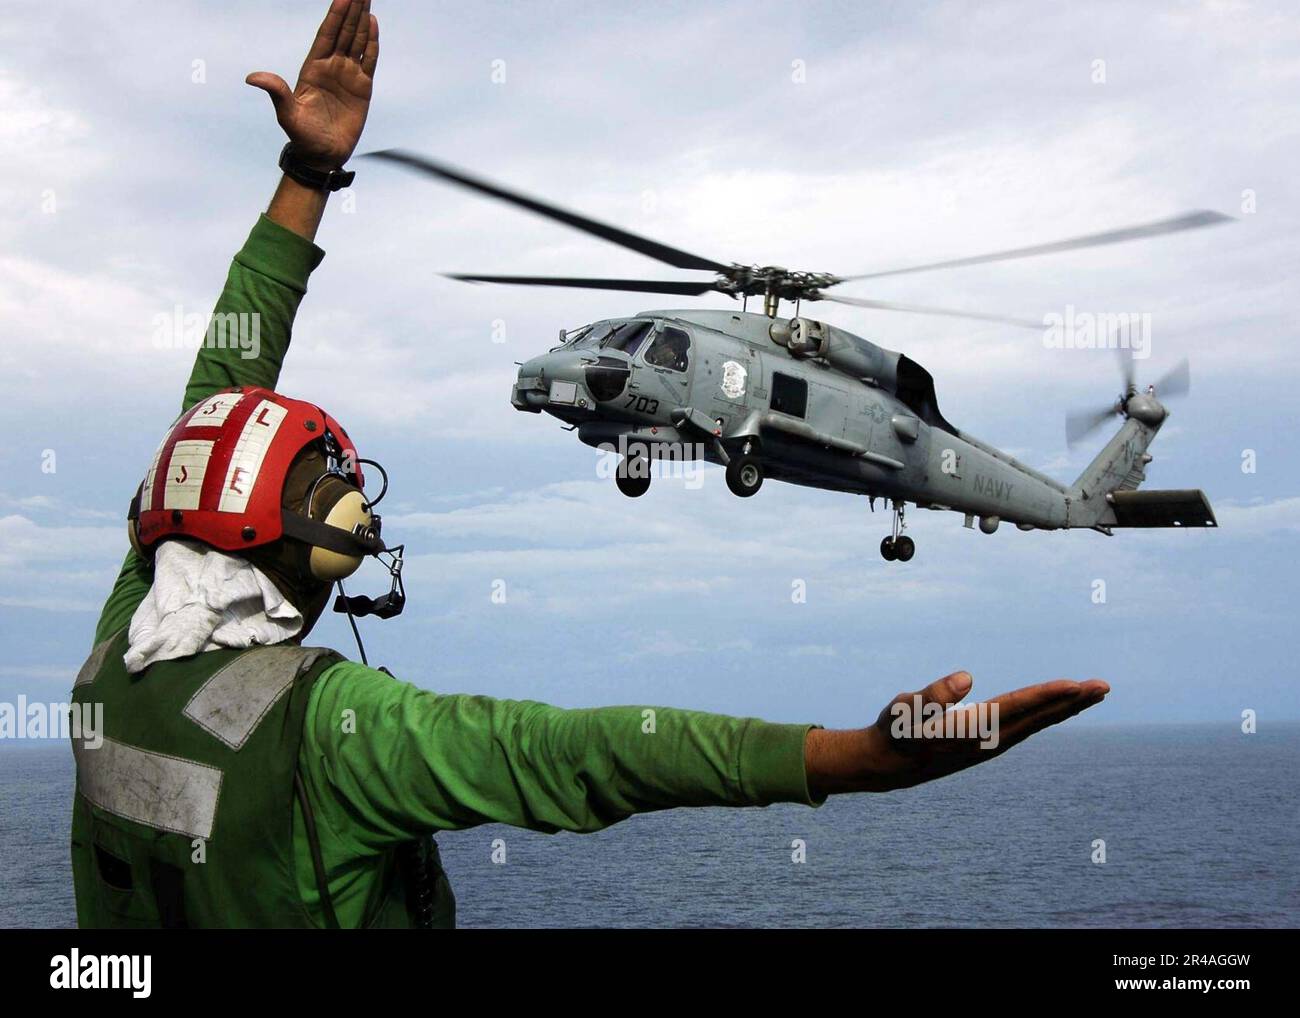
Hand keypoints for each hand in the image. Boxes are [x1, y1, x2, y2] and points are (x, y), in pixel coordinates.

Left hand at [246, 0, 377, 169]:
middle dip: (351, 9)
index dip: (335, 15)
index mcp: (313, 68)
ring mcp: (348, 75)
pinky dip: (372, 42)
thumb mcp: (286, 113)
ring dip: (362, 20)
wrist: (322, 155)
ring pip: (356, 40)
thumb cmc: (302, 136)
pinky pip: (369, 60)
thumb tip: (252, 78)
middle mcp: (331, 67)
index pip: (326, 34)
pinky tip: (373, 24)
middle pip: (343, 31)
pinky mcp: (363, 88)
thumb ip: (275, 91)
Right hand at [805, 672, 1109, 795]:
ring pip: (1036, 723)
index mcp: (970, 731)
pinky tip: (1060, 706)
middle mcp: (987, 742)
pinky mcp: (988, 744)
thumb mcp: (903, 710)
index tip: (1075, 685)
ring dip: (1065, 708)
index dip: (1046, 696)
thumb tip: (968, 678)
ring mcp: (990, 745)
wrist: (887, 765)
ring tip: (1092, 692)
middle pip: (1037, 718)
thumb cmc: (893, 732)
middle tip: (1103, 687)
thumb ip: (933, 695)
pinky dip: (1047, 714)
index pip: (1016, 709)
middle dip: (1071, 702)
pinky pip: (1026, 726)